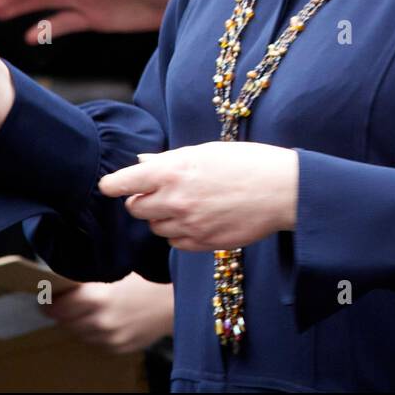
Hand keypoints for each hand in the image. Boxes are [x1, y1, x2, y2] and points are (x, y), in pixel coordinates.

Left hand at [41, 273, 174, 354]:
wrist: (178, 300)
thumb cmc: (151, 280)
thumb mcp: (118, 272)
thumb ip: (89, 281)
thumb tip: (63, 283)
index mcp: (97, 298)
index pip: (55, 307)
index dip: (50, 300)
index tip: (48, 296)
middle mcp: (99, 322)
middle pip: (64, 321)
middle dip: (63, 311)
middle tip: (68, 301)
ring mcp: (109, 338)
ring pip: (78, 333)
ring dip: (79, 323)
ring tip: (92, 309)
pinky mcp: (118, 348)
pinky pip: (96, 341)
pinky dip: (96, 332)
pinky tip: (108, 319)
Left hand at [98, 142, 299, 250]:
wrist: (284, 190)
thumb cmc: (249, 162)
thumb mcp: (207, 151)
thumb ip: (170, 161)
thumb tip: (142, 163)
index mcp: (172, 171)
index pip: (121, 183)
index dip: (113, 184)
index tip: (110, 186)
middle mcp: (174, 200)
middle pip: (135, 209)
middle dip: (144, 200)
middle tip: (164, 191)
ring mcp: (187, 225)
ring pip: (155, 227)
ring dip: (163, 218)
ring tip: (190, 204)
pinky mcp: (202, 244)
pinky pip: (175, 242)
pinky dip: (181, 233)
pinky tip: (201, 219)